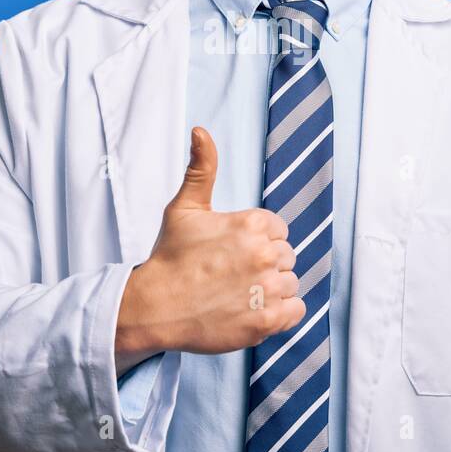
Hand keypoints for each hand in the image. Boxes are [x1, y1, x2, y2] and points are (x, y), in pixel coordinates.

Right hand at [115, 126, 303, 370]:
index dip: (257, 240)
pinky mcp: (266, 321)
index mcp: (251, 224)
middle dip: (265, 264)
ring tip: (239, 292)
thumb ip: (202, 167)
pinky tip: (253, 309)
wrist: (154, 307)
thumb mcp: (185, 207)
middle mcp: (263, 254)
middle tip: (232, 274)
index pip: (278, 230)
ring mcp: (266, 290)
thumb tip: (201, 131)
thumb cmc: (170, 256)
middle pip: (286, 256)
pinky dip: (280, 313)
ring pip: (291, 283)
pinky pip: (296, 311)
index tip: (233, 251)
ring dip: (271, 289)